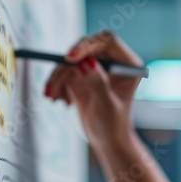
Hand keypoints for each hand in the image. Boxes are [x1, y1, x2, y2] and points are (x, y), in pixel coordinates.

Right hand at [44, 31, 144, 152]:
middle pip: (85, 47)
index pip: (107, 41)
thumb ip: (97, 82)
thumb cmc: (113, 126)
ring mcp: (96, 67)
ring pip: (71, 60)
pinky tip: (60, 101)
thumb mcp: (106, 105)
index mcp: (128, 64)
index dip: (87, 45)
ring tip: (53, 98)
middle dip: (66, 65)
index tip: (69, 59)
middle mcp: (113, 61)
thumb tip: (84, 61)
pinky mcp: (82, 75)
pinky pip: (64, 71)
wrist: (107, 141)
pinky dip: (58, 83)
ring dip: (58, 77)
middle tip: (53, 83)